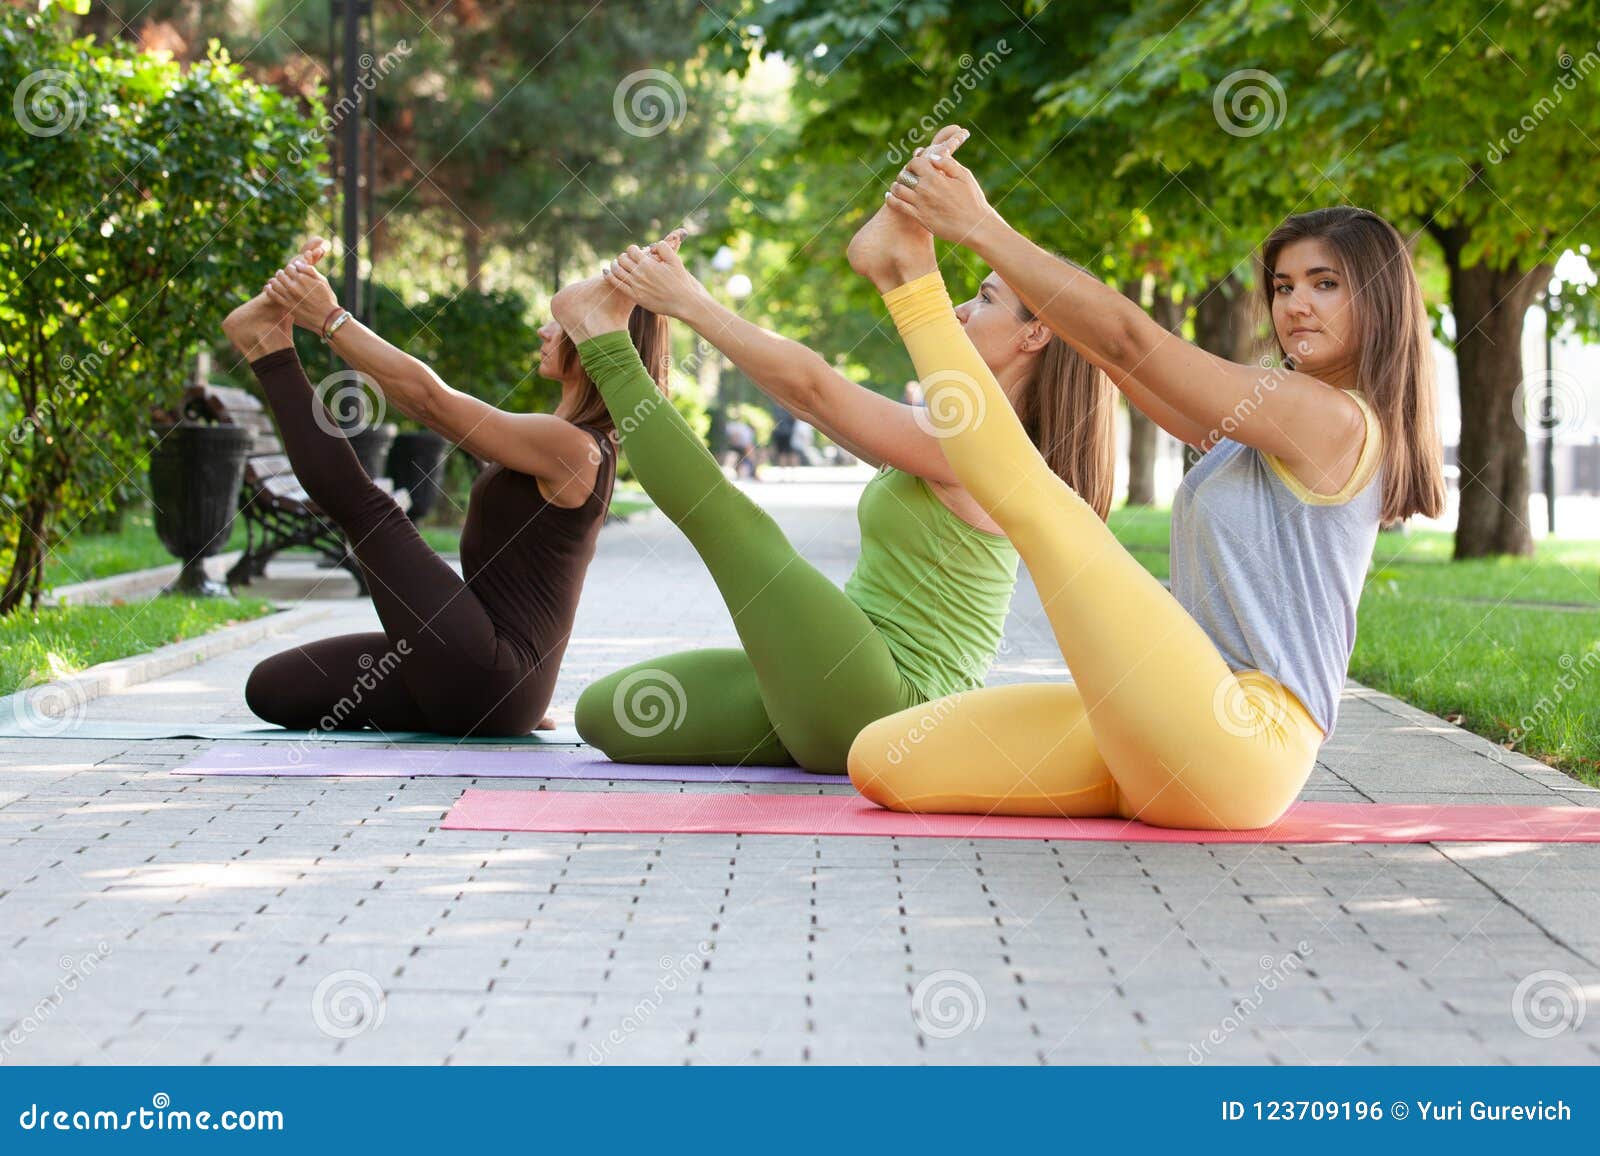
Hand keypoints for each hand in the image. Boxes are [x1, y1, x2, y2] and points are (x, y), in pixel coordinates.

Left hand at [263, 258, 340, 332]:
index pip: (290, 267)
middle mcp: (294, 286)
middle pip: (280, 274)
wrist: (327, 318)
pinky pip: (272, 295)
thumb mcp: (322, 281)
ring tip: (276, 281)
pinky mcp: (286, 305)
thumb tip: (297, 263)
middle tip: (284, 275)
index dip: (291, 268)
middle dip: (282, 273)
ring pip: (274, 283)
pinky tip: (269, 287)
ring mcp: (289, 296)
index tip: (293, 271)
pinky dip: (269, 289)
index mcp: (303, 278)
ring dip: (274, 280)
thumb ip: (310, 270)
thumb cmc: (327, 298)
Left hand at [604, 230, 700, 317]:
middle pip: (622, 259)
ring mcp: (636, 286)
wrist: (684, 303)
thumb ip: (663, 248)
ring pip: (616, 270)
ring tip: (616, 264)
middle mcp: (640, 274)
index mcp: (648, 263)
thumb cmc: (681, 281)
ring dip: (614, 264)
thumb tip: (653, 245)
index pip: (632, 250)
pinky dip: (610, 277)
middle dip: (624, 256)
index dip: (633, 249)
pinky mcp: (635, 297)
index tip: (636, 252)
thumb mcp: (675, 260)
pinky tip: (607, 272)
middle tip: (627, 259)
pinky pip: (617, 285)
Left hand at [885, 130, 997, 246]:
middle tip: (909, 176)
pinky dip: (891, 199)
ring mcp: (920, 204)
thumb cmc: (972, 200)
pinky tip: (890, 196)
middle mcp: (925, 190)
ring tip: (900, 186)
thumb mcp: (964, 176)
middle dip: (906, 173)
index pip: (915, 162)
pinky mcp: (919, 217)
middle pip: (904, 175)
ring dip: (896, 185)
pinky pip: (898, 206)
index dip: (915, 162)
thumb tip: (933, 155)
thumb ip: (948, 163)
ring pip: (898, 190)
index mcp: (936, 177)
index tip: (918, 166)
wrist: (974, 226)